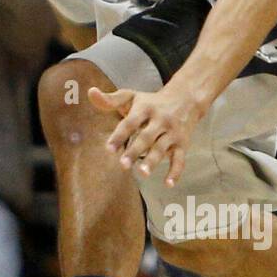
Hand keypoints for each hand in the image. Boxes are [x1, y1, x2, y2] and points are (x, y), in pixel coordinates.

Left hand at [87, 84, 204, 185]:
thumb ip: (110, 99)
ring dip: (153, 161)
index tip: (109, 149)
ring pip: (162, 148)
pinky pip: (180, 159)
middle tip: (123, 165)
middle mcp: (160, 120)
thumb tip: (90, 92)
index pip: (130, 122)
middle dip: (135, 151)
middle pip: (146, 137)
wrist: (185, 98)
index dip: (119, 135)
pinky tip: (168, 184)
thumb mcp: (131, 97)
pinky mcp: (182, 144)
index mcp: (145, 108)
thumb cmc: (150, 102)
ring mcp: (172, 132)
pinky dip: (176, 172)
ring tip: (143, 174)